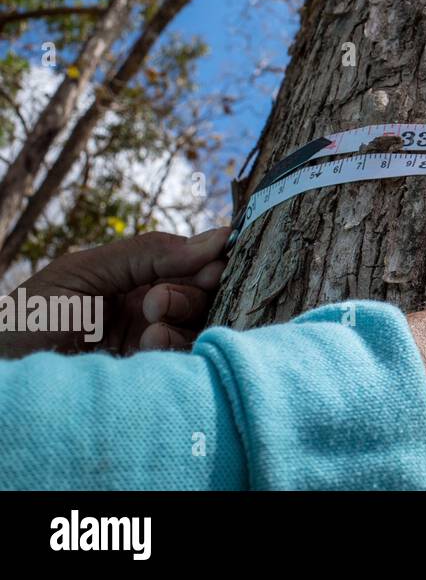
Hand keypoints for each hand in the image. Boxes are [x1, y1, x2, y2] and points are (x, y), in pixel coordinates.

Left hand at [0, 228, 230, 357]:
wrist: (5, 375)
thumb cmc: (28, 319)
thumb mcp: (84, 271)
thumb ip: (148, 252)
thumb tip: (218, 238)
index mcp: (135, 276)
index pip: (193, 258)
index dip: (211, 257)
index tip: (215, 261)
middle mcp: (151, 307)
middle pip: (205, 291)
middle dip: (191, 291)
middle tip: (156, 302)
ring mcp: (154, 341)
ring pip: (203, 322)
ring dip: (184, 320)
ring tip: (149, 330)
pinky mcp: (154, 373)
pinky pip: (190, 356)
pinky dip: (179, 347)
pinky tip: (149, 346)